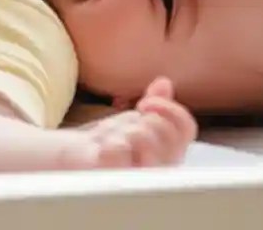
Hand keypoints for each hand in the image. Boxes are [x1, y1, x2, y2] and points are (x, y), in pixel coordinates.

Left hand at [58, 78, 197, 169]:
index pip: (186, 127)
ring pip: (143, 137)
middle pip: (165, 129)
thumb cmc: (110, 143)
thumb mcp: (135, 120)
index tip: (144, 103)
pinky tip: (103, 150)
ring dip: (123, 129)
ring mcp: (141, 177)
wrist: (76, 161)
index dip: (169, 108)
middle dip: (142, 118)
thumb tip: (164, 82)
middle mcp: (162, 169)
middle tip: (127, 125)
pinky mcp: (117, 180)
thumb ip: (155, 104)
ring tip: (114, 139)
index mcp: (172, 153)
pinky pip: (118, 149)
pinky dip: (108, 142)